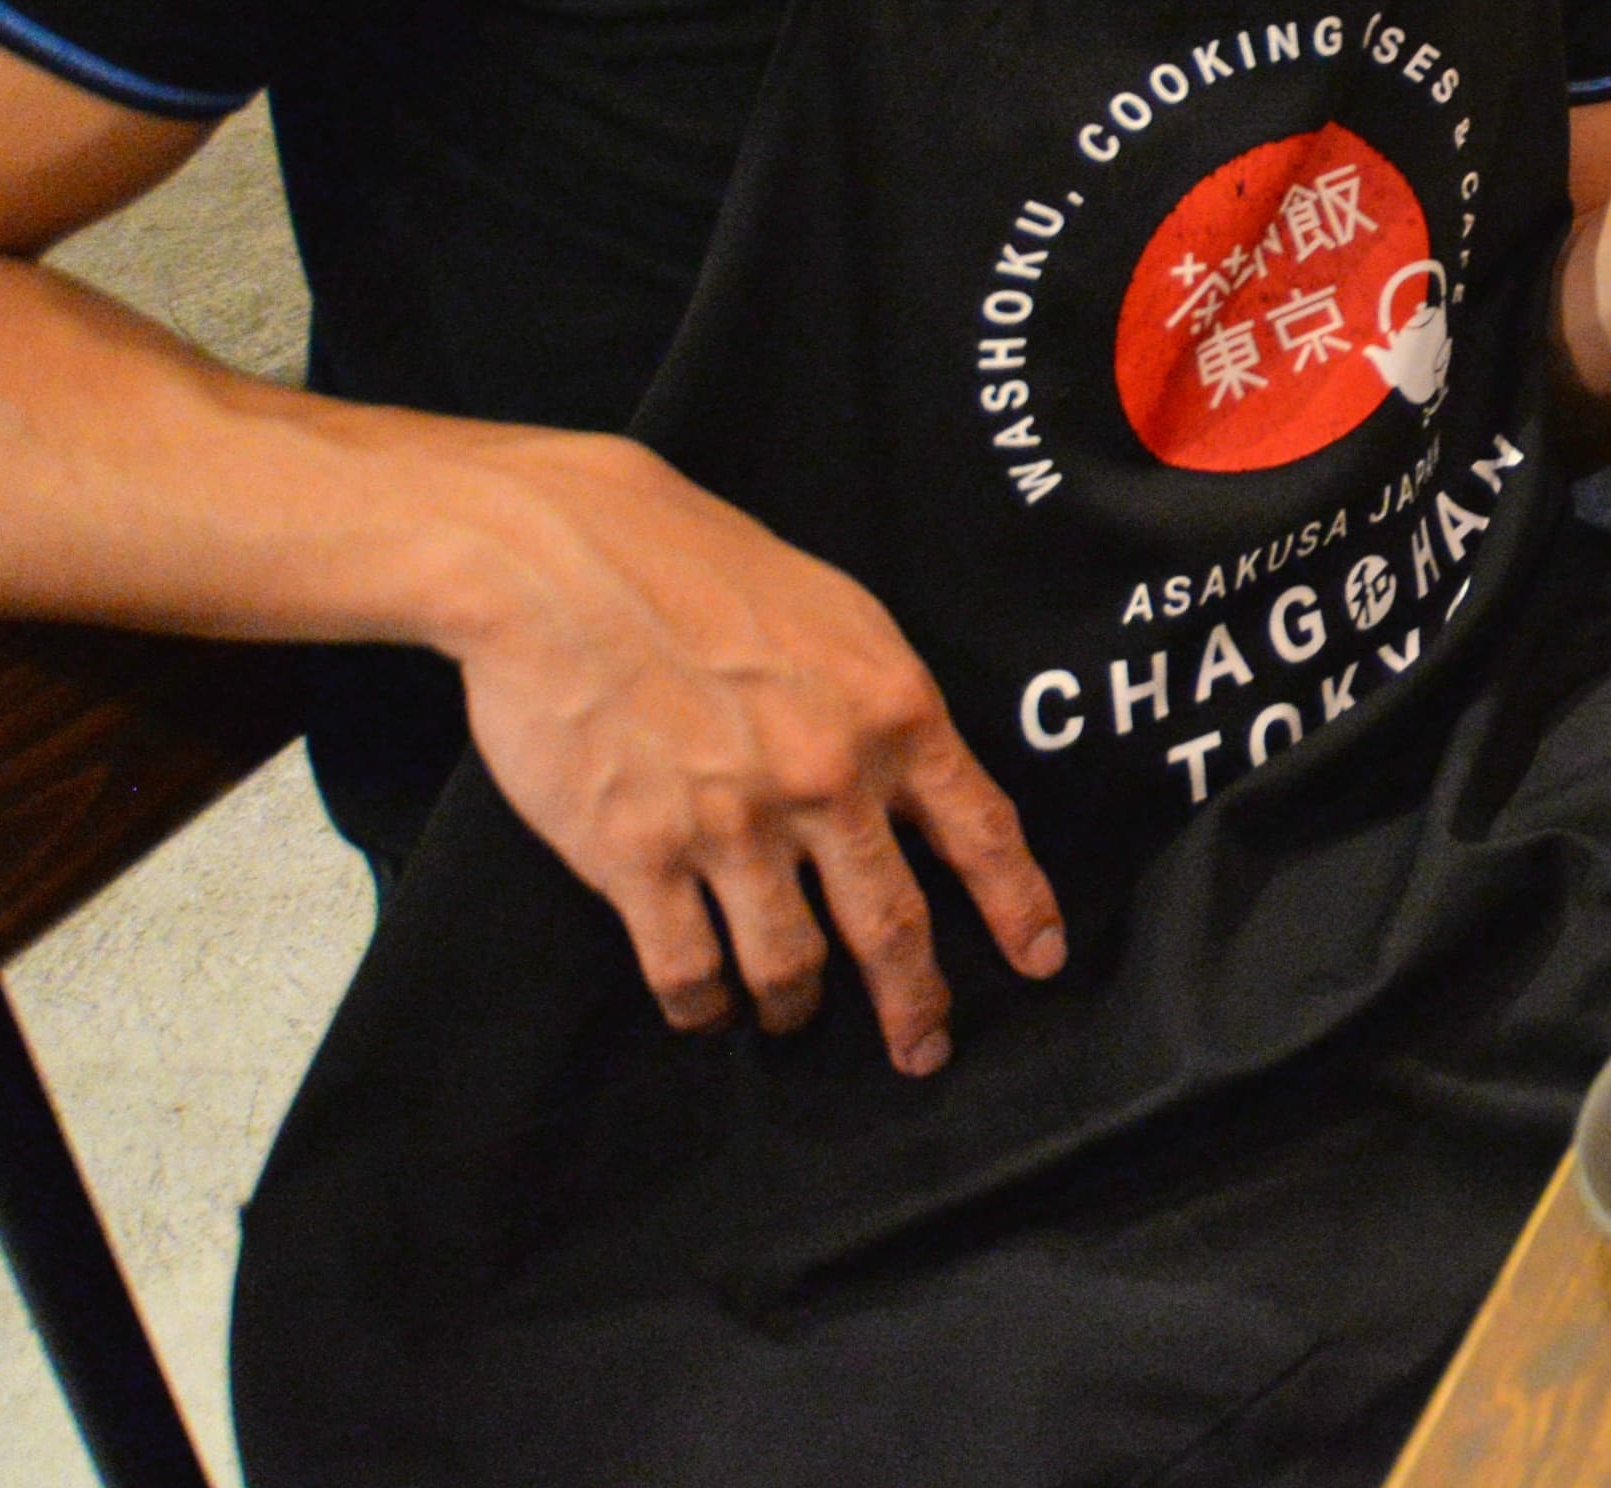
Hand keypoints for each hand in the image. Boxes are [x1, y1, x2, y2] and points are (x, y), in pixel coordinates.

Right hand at [444, 438, 1065, 1072]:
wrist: (570, 563)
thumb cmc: (708, 574)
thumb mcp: (843, 620)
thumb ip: (886, 709)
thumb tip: (916, 782)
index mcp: (893, 714)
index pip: (983, 832)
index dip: (1018, 907)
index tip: (1041, 960)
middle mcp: (827, 780)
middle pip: (892, 925)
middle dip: (915, 1000)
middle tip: (924, 1048)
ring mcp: (732, 826)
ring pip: (790, 965)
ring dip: (797, 1007)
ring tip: (793, 1019)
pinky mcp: (638, 857)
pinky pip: (689, 969)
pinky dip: (704, 1005)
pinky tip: (708, 1008)